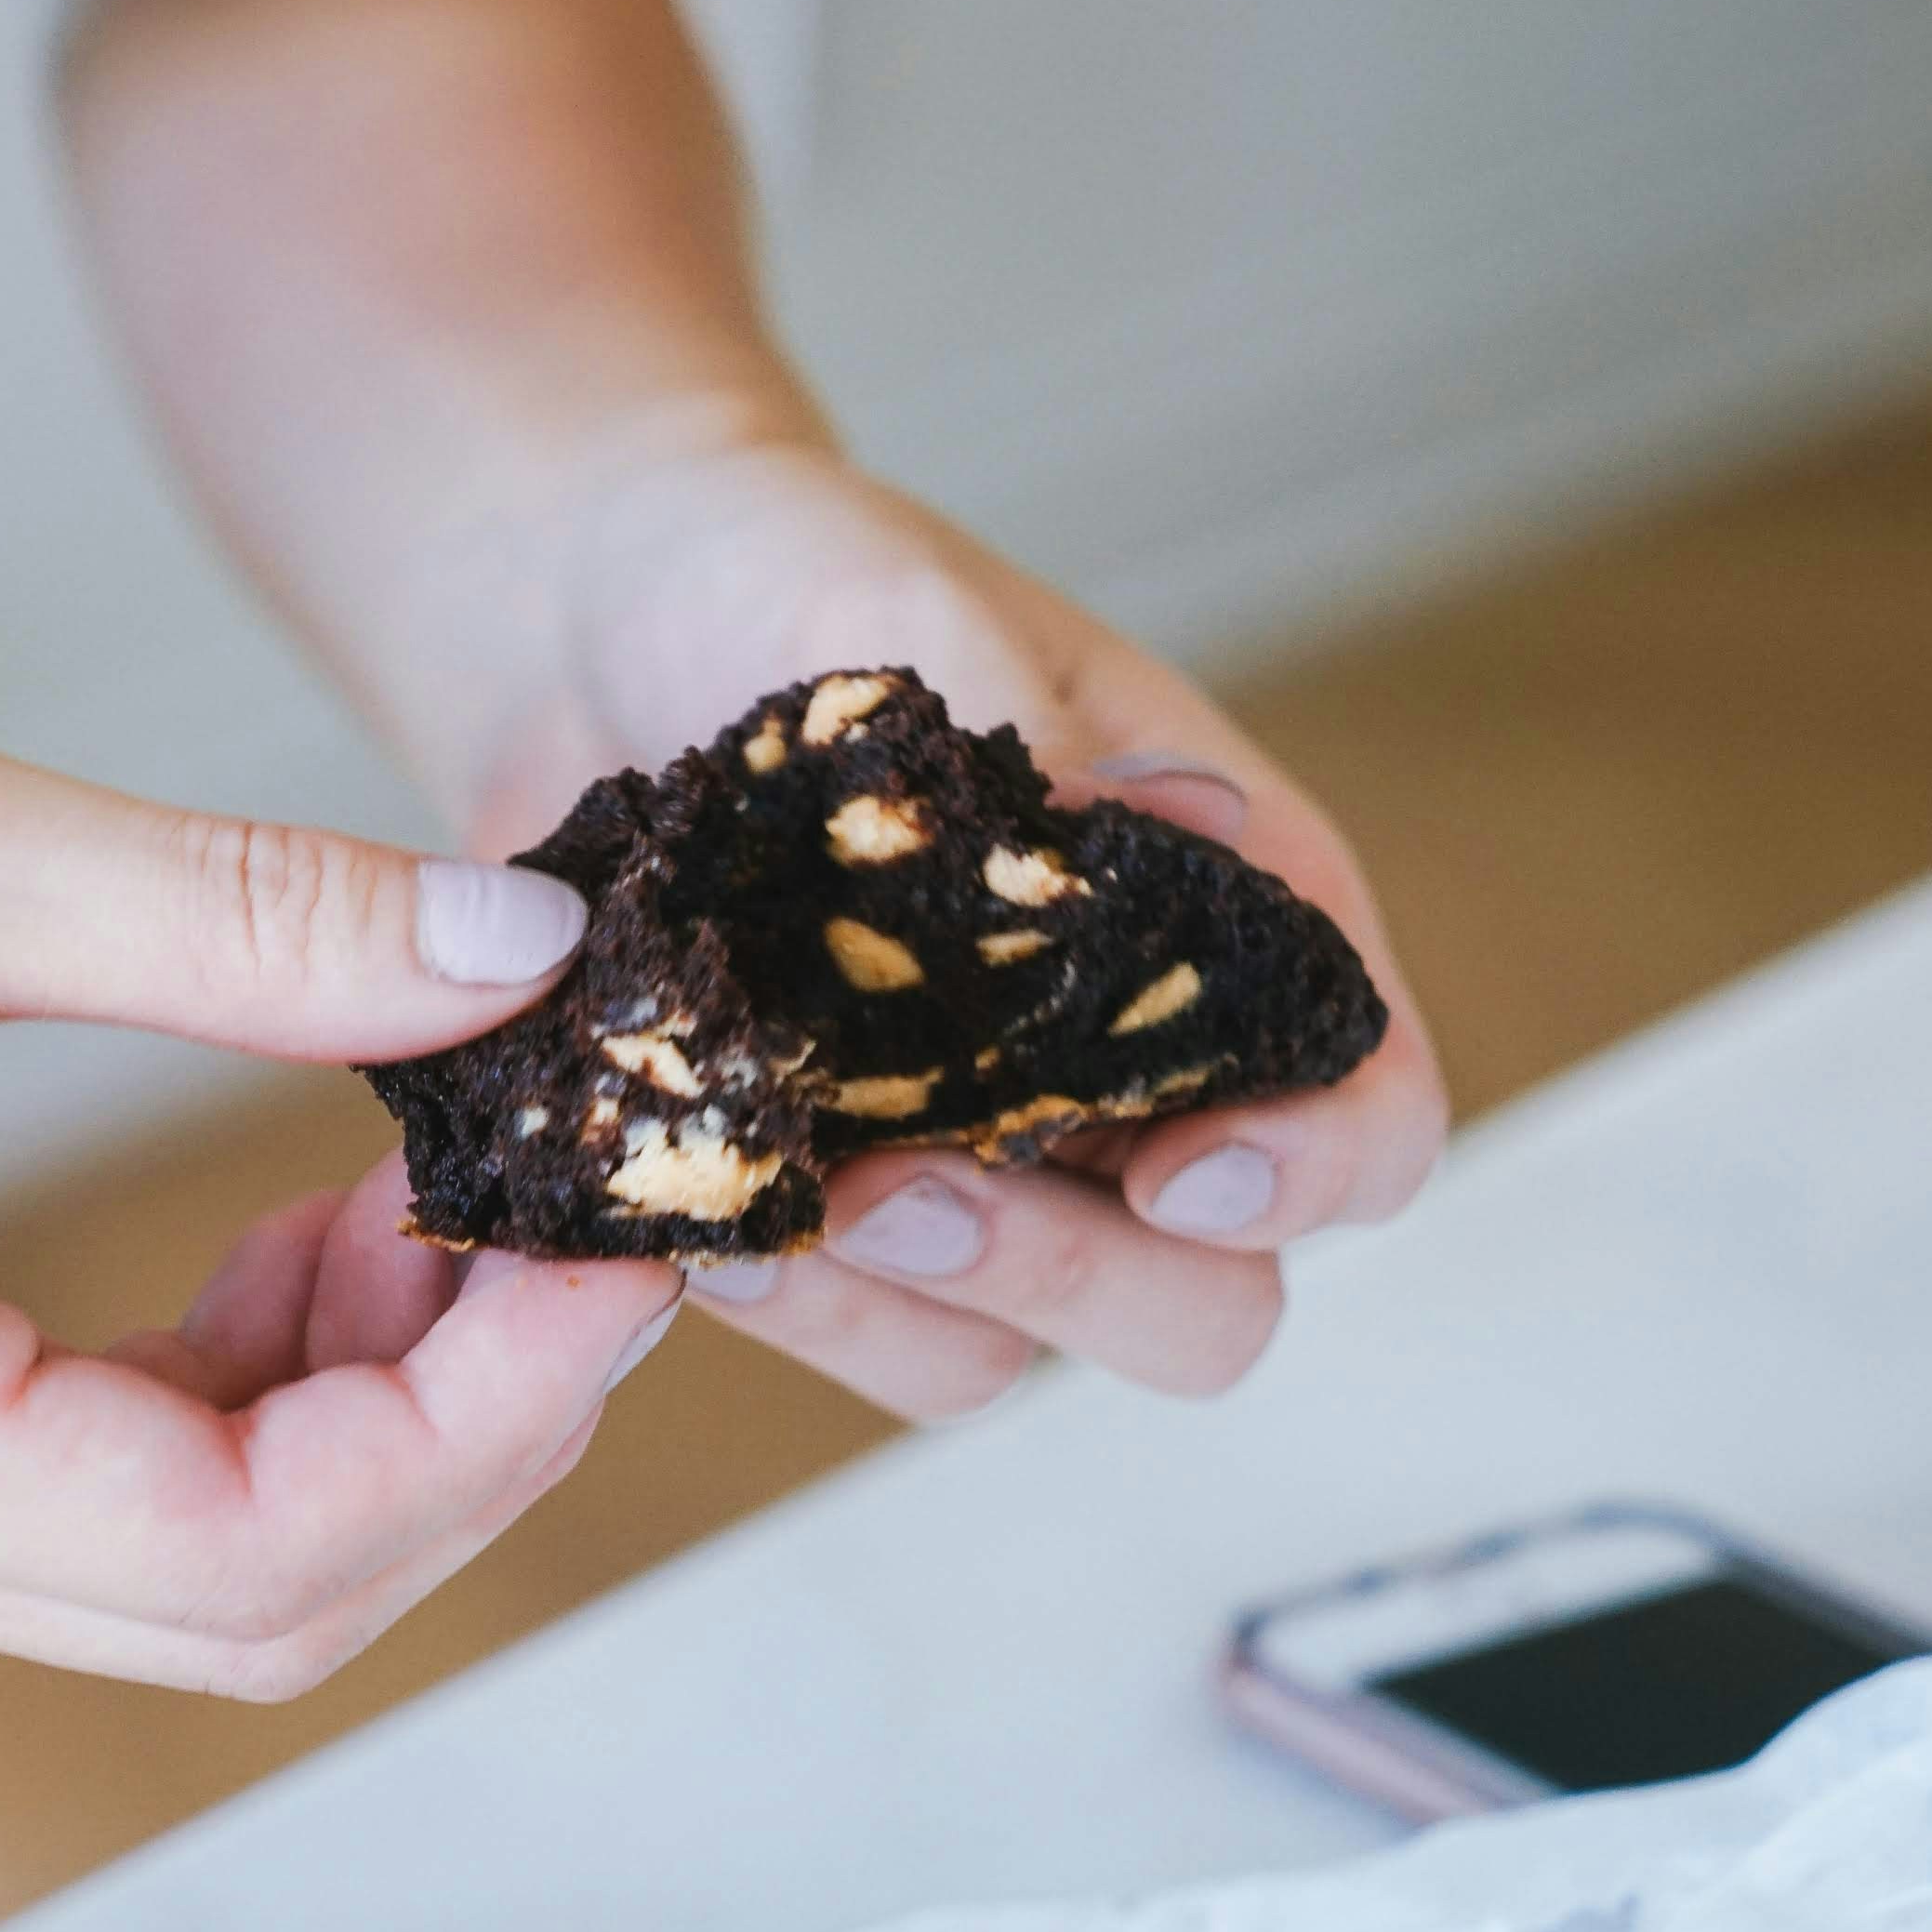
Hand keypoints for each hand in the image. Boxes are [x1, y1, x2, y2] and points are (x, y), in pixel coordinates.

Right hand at [0, 508, 679, 1696]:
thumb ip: (241, 922)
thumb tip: (514, 952)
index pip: (253, 1555)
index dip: (487, 1420)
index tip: (610, 1244)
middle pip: (219, 1609)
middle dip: (439, 1440)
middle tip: (561, 1230)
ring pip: (136, 1561)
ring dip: (323, 1418)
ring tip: (423, 1199)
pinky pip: (28, 1481)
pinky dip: (186, 1389)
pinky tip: (265, 1229)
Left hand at [455, 439, 1445, 1418]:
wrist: (561, 611)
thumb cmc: (773, 576)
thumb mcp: (898, 616)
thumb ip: (1033, 738)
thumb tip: (1182, 824)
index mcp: (1223, 919)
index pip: (1370, 1112)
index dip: (1314, 1172)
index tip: (1180, 1169)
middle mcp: (1120, 1071)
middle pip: (1204, 1301)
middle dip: (1074, 1282)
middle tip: (907, 1191)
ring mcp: (971, 1157)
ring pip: (1011, 1355)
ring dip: (902, 1309)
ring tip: (775, 1202)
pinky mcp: (819, 1201)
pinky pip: (850, 1336)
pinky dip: (784, 1308)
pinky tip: (690, 1212)